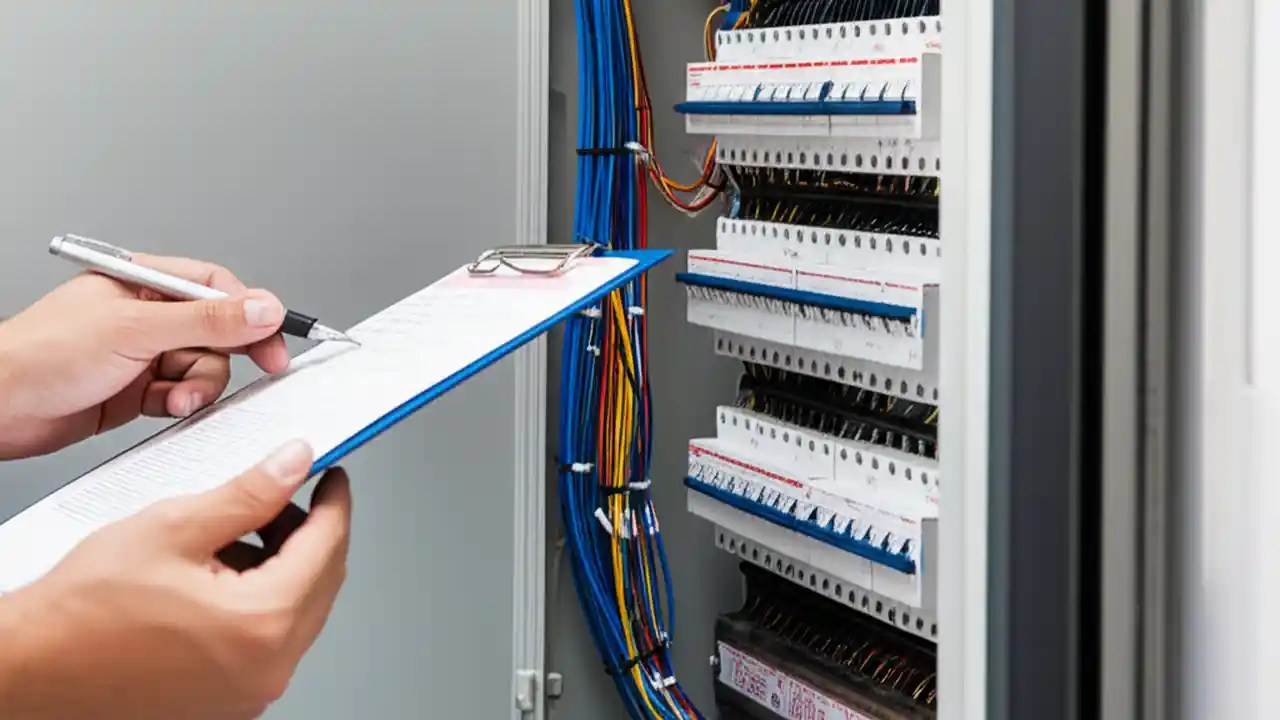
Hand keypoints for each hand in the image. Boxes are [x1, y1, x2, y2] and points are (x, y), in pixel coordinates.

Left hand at [0, 255, 290, 459]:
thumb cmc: (42, 354)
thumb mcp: (136, 330)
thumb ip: (207, 321)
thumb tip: (263, 308)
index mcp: (143, 283)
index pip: (217, 288)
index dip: (251, 312)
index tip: (274, 339)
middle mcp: (145, 316)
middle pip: (217, 332)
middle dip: (226, 356)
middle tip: (251, 371)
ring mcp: (141, 354)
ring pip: (202, 367)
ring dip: (199, 386)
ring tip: (177, 397)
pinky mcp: (136, 390)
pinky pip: (181, 394)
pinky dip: (181, 404)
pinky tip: (167, 408)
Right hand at [0, 440, 351, 719]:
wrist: (31, 668)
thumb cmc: (83, 610)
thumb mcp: (174, 526)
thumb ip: (249, 493)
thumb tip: (294, 464)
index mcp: (262, 623)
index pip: (328, 548)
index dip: (334, 503)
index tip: (333, 478)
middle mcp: (266, 668)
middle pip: (321, 582)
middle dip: (308, 532)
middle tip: (284, 496)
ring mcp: (250, 692)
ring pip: (296, 611)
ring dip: (282, 566)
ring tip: (237, 532)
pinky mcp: (230, 700)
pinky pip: (269, 640)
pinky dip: (260, 600)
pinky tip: (223, 573)